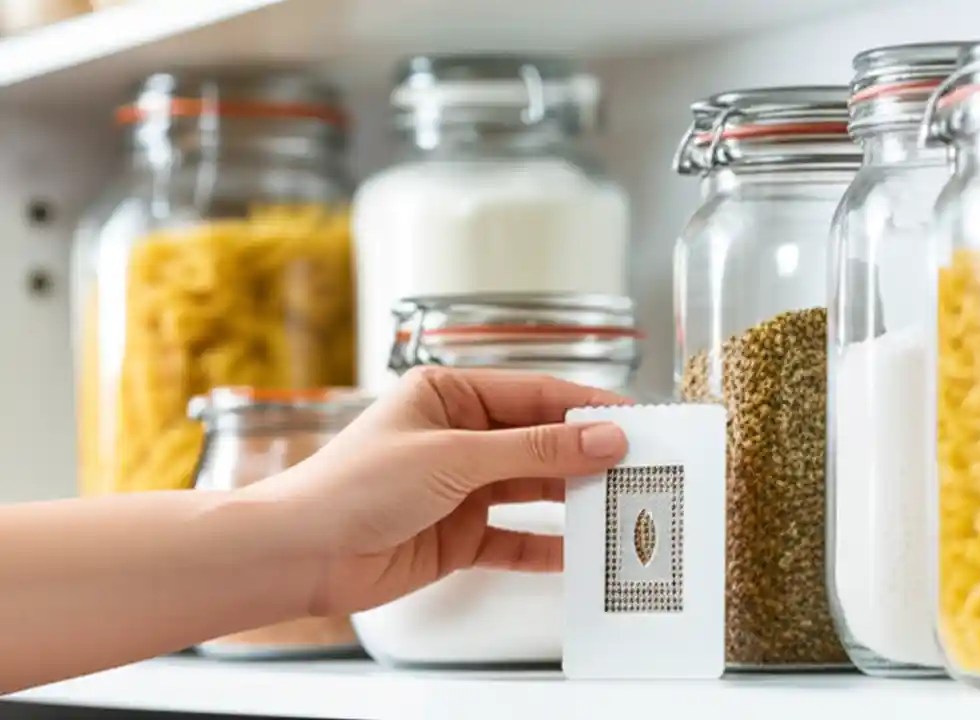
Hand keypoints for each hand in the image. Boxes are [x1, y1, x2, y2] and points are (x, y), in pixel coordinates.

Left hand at [249, 367, 629, 616]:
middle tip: (641, 467)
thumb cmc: (355, 485)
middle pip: (539, 442)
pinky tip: (577, 554)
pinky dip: (544, 546)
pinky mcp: (457, 535)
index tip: (635, 421)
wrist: (299, 554)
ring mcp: (460, 488)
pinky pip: (513, 538)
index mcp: (450, 395)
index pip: (535, 394)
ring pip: (532, 489)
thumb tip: (604, 438)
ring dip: (572, 499)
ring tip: (620, 506)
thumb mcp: (455, 457)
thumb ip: (535, 450)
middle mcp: (459, 437)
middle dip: (587, 455)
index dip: (587, 408)